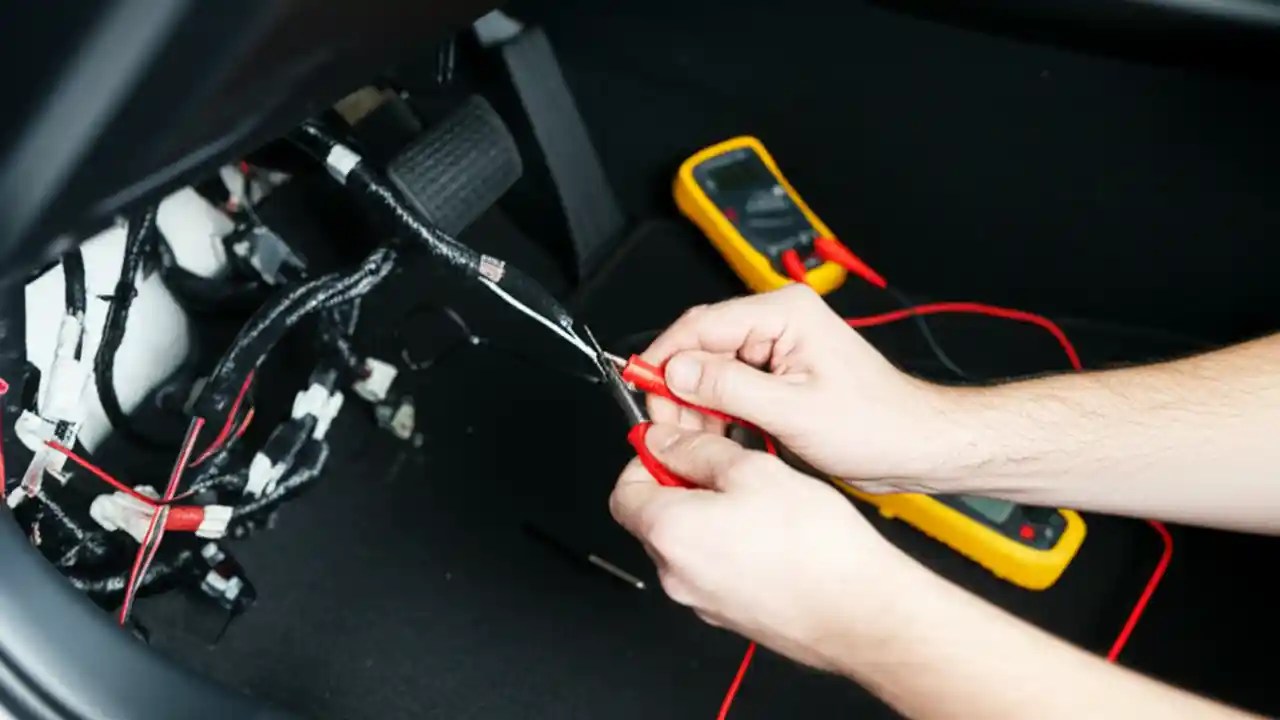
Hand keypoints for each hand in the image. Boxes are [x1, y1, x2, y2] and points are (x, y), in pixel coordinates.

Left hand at [609, 424, 916, 670]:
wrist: (860, 612)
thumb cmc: (815, 547)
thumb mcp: (752, 469)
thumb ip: (697, 450)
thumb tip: (665, 441)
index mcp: (669, 532)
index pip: (623, 490)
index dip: (645, 460)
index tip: (673, 445)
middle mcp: (676, 574)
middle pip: (654, 517)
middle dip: (680, 483)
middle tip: (721, 461)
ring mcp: (702, 601)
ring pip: (687, 543)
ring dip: (707, 513)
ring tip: (754, 494)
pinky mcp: (730, 615)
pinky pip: (713, 569)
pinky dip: (728, 544)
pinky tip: (768, 530)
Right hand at [642, 284, 963, 488]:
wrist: (913, 445)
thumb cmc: (876, 423)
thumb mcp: (793, 411)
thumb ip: (728, 388)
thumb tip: (677, 371)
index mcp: (785, 314)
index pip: (701, 324)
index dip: (665, 358)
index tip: (643, 390)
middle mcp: (779, 323)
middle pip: (701, 346)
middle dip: (679, 389)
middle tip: (666, 428)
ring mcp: (778, 349)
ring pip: (711, 370)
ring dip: (697, 407)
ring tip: (694, 442)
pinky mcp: (779, 376)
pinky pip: (730, 388)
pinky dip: (718, 415)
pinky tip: (718, 440)